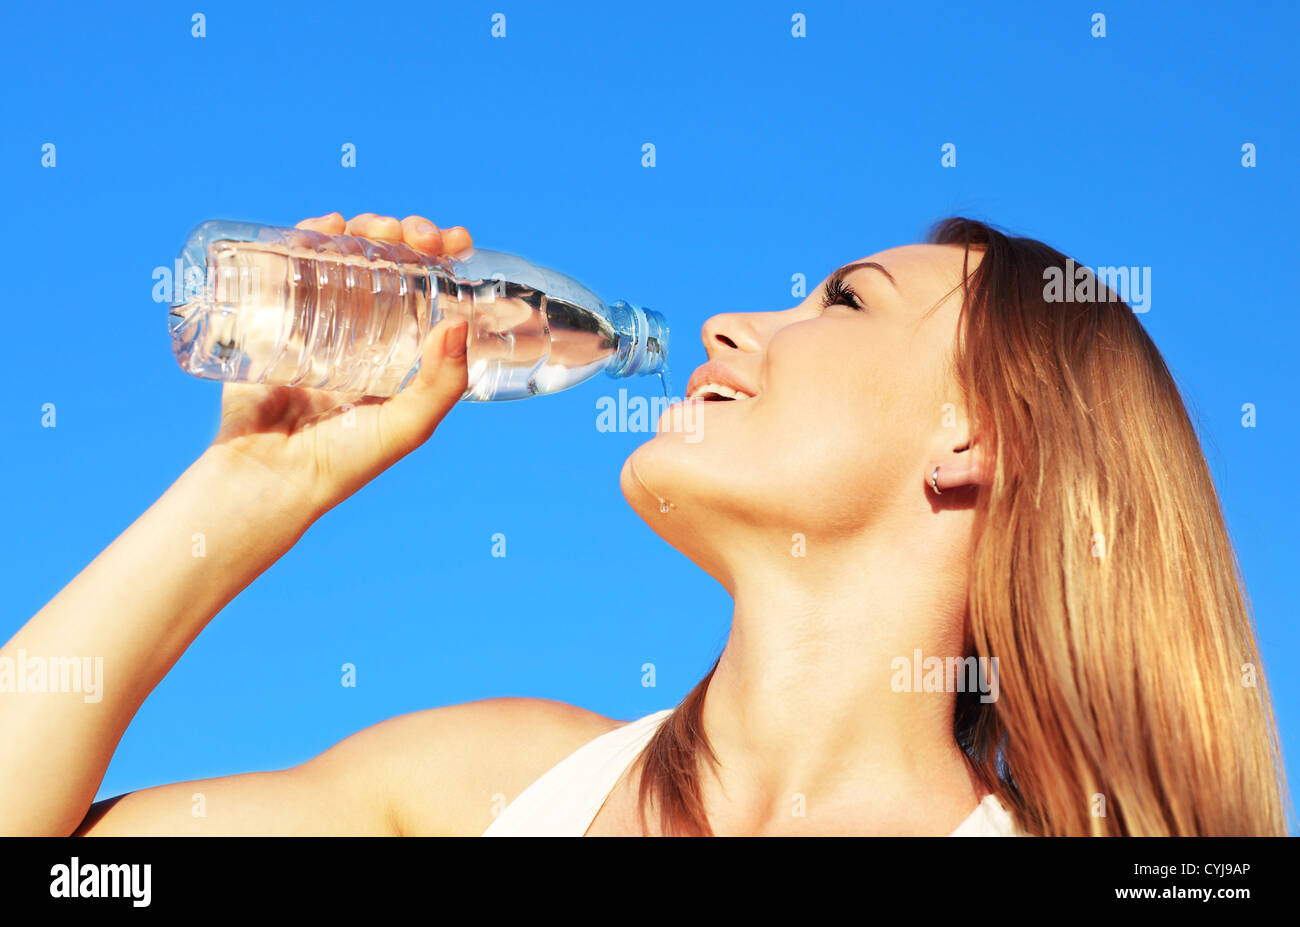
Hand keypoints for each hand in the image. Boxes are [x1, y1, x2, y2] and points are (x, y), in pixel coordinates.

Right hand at [206, 212, 473, 518]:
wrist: (268, 476)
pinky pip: (291, 266)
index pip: (427, 290)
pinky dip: (308, 236)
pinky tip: (326, 225)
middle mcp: (362, 331)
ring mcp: (317, 321)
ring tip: (375, 227)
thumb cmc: (344, 461)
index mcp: (398, 352)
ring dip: (364, 229)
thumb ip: (440, 384)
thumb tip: (459, 324)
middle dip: (405, 235)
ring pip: (345, 256)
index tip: (457, 239)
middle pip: (388, 263)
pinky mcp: (274, 318)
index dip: (443, 260)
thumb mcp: (407, 426)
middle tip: (416, 234)